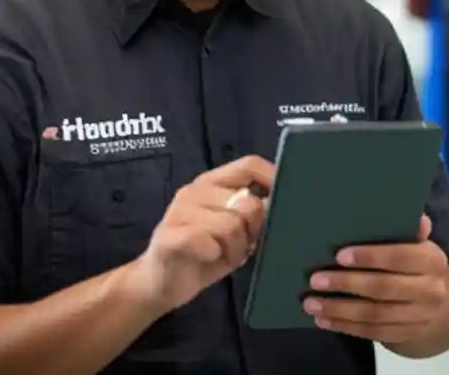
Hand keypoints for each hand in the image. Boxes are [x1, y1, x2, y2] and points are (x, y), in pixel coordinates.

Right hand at [130, 156, 273, 314]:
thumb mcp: (237, 233)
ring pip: (230, 224)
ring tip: (225, 256)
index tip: (288, 201)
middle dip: (253, 231)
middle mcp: (195, 190)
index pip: (249, 165)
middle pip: (247, 201)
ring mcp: (178, 211)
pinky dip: (215, 253)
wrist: (160, 284)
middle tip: (243, 247)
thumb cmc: (204, 254)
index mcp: (213, 182)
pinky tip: (209, 258)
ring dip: (235, 248)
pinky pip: (206, 240)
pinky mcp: (168, 235)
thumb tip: (281, 203)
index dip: (273, 178)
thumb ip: (255, 215)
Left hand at [302, 214, 448, 344]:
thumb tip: (416, 216)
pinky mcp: (407, 335)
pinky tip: (324, 320)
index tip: (339, 256)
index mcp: (432, 260)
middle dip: (346, 284)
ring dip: (339, 309)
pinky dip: (346, 326)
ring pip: (375, 315)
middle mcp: (431, 290)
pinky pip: (373, 333)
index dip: (370, 256)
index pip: (401, 256)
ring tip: (311, 304)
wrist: (432, 296)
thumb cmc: (411, 258)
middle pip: (383, 288)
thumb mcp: (412, 241)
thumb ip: (406, 229)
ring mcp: (420, 316)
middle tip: (315, 280)